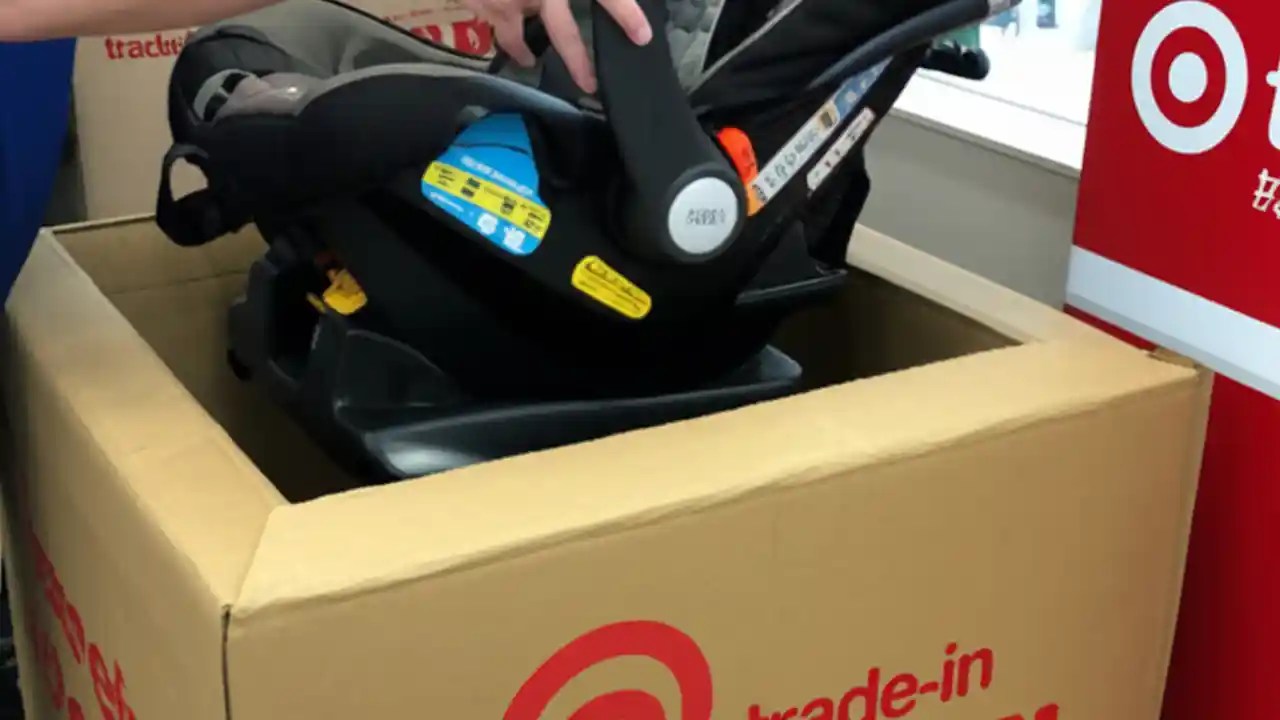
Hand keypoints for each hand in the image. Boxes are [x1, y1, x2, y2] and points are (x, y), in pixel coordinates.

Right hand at [464, 0, 652, 93]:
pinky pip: (491, 19)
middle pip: (564, 33)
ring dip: (522, 50)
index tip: (643, 36)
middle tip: (589, 84)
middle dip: (578, 62)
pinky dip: (492, 19)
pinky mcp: (480, 2)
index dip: (625, 15)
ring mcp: (504, 0)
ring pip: (516, 38)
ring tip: (527, 60)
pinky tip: (493, 19)